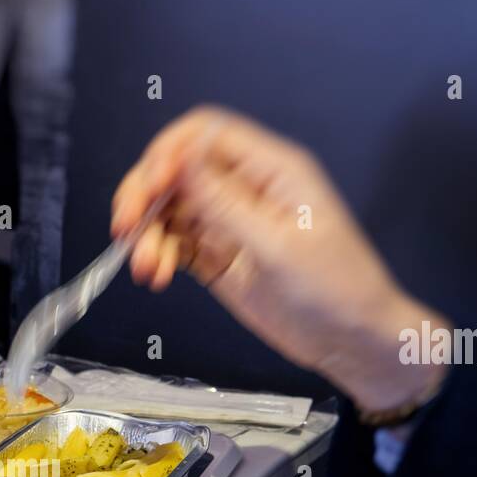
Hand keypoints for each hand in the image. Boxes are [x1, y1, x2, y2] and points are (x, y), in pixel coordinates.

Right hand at [111, 106, 446, 413]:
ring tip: (146, 269)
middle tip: (125, 229)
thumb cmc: (335, 290)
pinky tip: (156, 277)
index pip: (205, 135)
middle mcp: (246, 189)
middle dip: (146, 195)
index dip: (168, 154)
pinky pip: (176, 244)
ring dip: (148, 234)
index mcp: (271, 170)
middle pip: (178, 170)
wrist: (352, 340)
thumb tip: (178, 159)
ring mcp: (230, 224)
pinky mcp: (219, 257)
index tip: (148, 190)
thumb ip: (223, 202)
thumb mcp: (276, 245)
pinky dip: (159, 256)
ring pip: (171, 210)